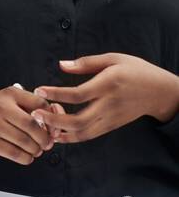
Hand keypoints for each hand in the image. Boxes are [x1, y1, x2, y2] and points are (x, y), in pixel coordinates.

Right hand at [0, 84, 54, 164]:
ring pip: (25, 141)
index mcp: (10, 94)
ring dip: (36, 150)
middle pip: (33, 125)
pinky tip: (27, 156)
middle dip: (44, 138)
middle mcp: (1, 107)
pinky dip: (26, 158)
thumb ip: (33, 109)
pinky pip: (15, 153)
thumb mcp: (10, 102)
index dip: (51, 118)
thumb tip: (55, 127)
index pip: (40, 104)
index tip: (53, 128)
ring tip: (36, 150)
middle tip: (47, 144)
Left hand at [31, 54, 178, 143]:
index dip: (56, 93)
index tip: (39, 90)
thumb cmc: (137, 71)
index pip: (78, 94)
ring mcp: (111, 118)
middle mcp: (109, 104)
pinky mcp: (112, 126)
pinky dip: (72, 137)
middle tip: (35, 114)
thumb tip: (61, 65)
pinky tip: (57, 133)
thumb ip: (86, 63)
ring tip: (42, 125)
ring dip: (60, 132)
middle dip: (53, 119)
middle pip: (78, 120)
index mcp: (108, 84)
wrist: (161, 92)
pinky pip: (89, 135)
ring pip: (83, 132)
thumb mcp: (114, 59)